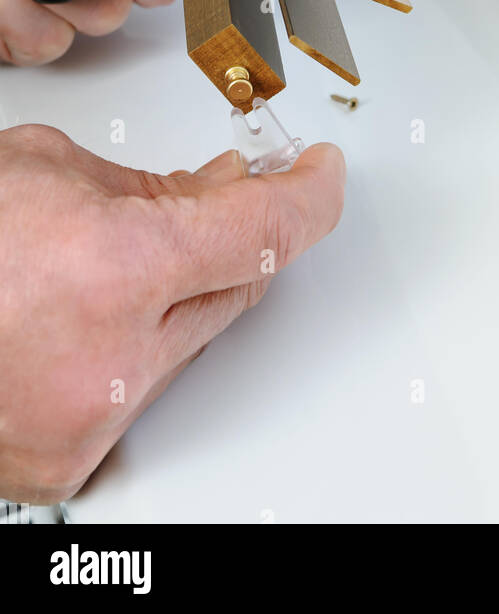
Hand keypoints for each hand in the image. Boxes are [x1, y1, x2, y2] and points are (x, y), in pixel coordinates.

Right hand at [0, 123, 344, 503]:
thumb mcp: (46, 171)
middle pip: (238, 288)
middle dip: (245, 234)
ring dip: (188, 289)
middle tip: (240, 193)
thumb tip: (222, 192)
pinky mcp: (70, 460)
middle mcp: (109, 359)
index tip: (320, 176)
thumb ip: (150, 185)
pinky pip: (144, 387)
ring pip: (193, 341)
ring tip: (147, 245)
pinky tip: (114, 304)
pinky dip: (139, 342)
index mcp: (111, 269)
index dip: (310, 197)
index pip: (267, 234)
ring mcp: (89, 422)